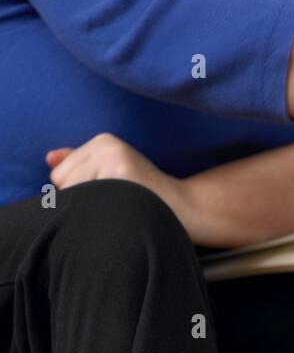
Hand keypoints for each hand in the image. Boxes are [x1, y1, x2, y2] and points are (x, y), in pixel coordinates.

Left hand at [45, 135, 204, 238]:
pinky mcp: (119, 172)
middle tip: (116, 201)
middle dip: (83, 198)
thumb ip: (81, 164)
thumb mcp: (114, 171)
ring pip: (73, 192)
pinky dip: (100, 211)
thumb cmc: (147, 194)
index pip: (60, 174)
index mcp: (102, 141)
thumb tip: (49, 159)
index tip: (109, 194)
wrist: (184, 207)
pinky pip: (88, 199)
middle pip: (62, 181)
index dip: (80, 192)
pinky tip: (123, 208)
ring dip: (92, 206)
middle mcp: (104, 145)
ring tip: (119, 205)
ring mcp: (112, 157)